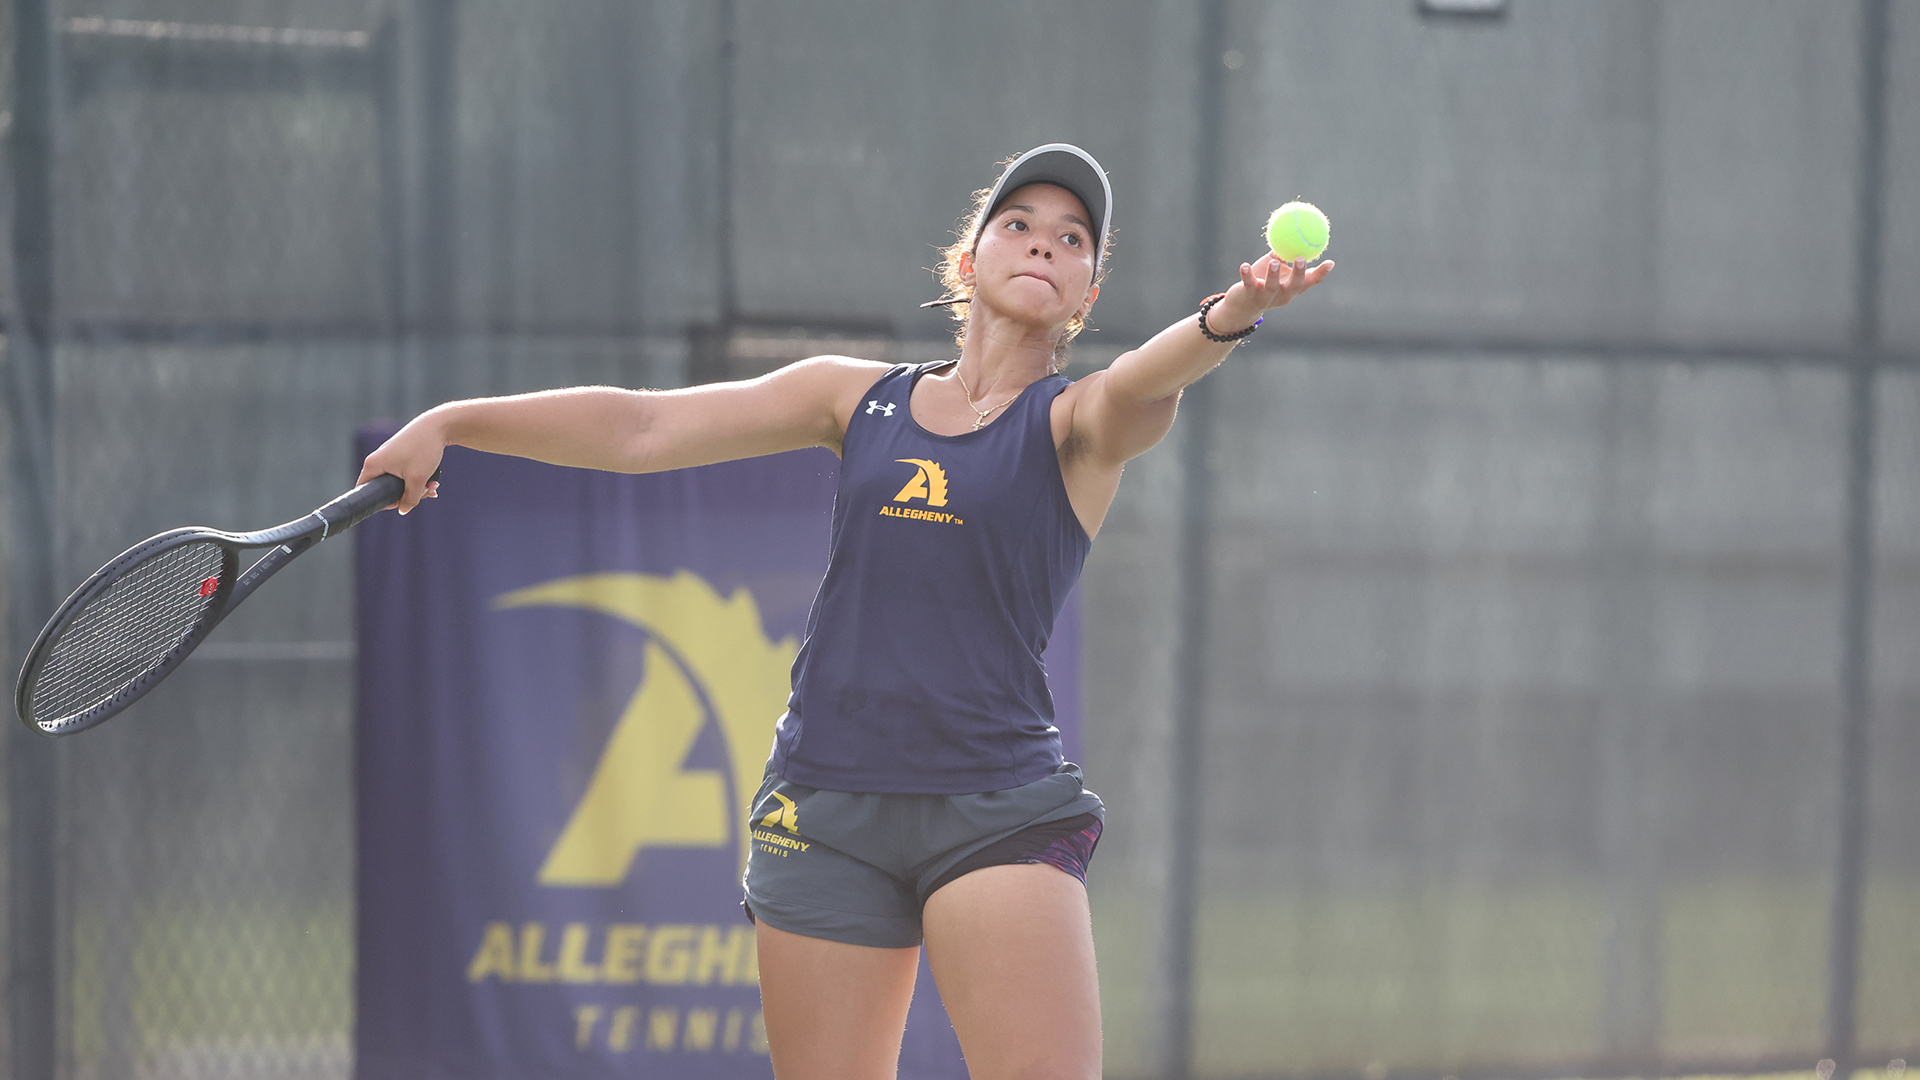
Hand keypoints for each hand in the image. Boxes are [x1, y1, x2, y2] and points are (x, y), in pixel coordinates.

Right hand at [355, 413, 446, 514]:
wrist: (437, 426)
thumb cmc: (423, 450)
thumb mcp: (417, 480)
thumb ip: (410, 499)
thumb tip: (403, 510)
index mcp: (373, 465)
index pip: (364, 491)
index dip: (380, 502)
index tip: (399, 504)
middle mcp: (377, 460)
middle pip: (385, 488)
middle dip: (407, 495)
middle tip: (425, 493)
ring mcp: (389, 456)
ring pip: (399, 481)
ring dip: (416, 488)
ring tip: (433, 486)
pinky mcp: (400, 454)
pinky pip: (405, 473)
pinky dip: (417, 478)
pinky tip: (432, 481)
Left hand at [1211, 253, 1334, 329]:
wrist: (1243, 305)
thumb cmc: (1263, 281)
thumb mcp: (1278, 269)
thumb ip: (1286, 255)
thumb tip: (1296, 233)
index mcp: (1292, 288)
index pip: (1310, 282)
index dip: (1321, 274)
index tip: (1330, 262)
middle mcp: (1283, 295)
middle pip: (1294, 286)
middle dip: (1299, 274)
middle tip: (1301, 259)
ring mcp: (1266, 297)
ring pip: (1272, 287)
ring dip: (1273, 275)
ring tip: (1274, 262)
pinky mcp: (1249, 295)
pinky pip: (1248, 284)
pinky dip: (1247, 275)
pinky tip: (1244, 266)